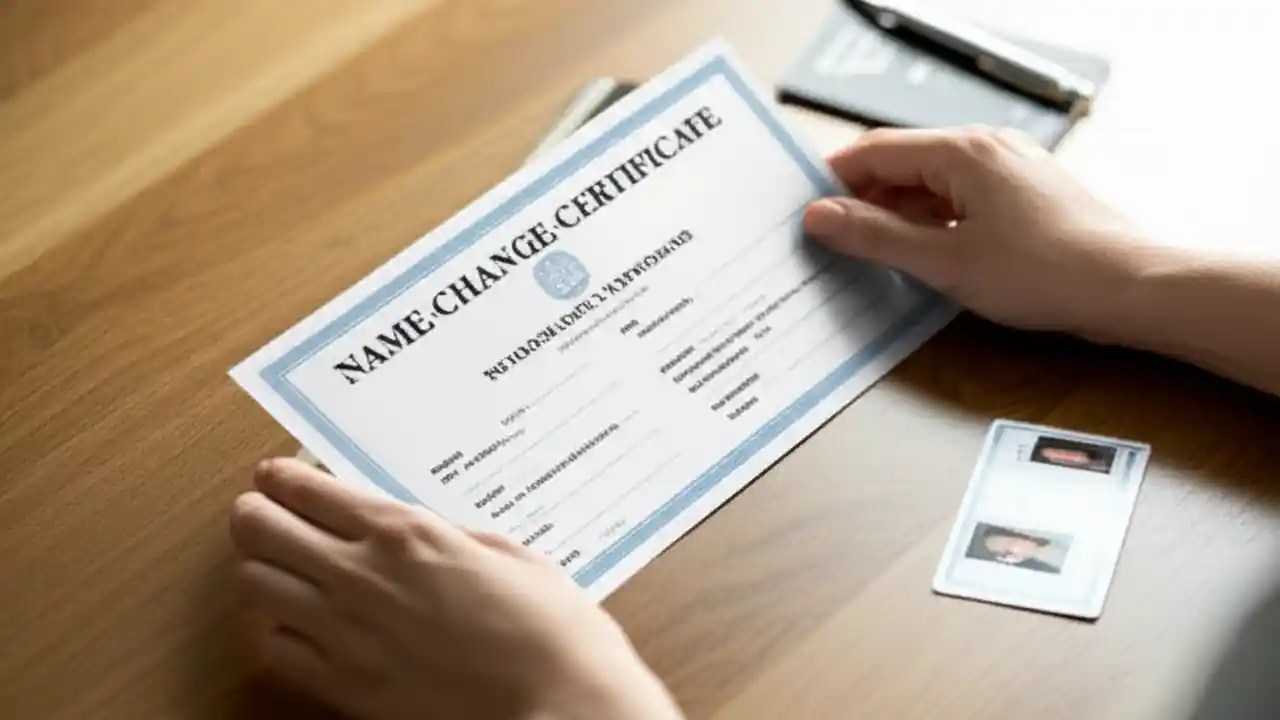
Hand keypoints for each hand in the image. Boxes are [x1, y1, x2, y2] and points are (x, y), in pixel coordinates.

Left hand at [229, 458, 681, 719]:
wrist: (560, 703)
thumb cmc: (550, 628)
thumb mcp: (505, 553)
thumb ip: (447, 536)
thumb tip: (420, 534)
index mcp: (406, 533)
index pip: (307, 489)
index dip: (280, 478)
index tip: (275, 476)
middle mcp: (362, 576)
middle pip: (258, 528)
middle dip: (255, 514)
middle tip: (265, 513)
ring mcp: (346, 634)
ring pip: (253, 585)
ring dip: (263, 569)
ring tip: (283, 567)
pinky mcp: (344, 687)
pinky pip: (276, 648)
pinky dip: (283, 632)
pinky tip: (307, 626)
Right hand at [803, 127, 1146, 338]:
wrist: (1132, 287)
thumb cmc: (1046, 273)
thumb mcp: (944, 260)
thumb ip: (875, 236)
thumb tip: (819, 216)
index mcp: (962, 151)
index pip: (874, 151)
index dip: (832, 181)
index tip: (802, 214)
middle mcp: (985, 147)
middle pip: (900, 164)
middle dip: (862, 200)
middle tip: (828, 241)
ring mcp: (1008, 168)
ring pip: (930, 182)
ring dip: (896, 214)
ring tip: (869, 255)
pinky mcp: (1023, 194)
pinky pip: (959, 197)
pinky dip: (930, 221)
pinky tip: (920, 255)